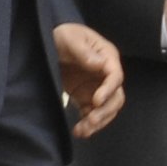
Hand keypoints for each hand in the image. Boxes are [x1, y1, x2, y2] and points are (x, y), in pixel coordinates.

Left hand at [54, 23, 124, 137]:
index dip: (109, 90)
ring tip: (83, 130)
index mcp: (107, 58)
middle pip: (115, 97)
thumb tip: (99, 65)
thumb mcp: (71, 39)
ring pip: (106, 109)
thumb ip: (84, 52)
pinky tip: (80, 130)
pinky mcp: (85, 97)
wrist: (51, 41)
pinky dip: (88, 124)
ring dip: (98, 122)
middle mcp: (106, 75)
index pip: (115, 77)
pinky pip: (92, 113)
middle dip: (105, 111)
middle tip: (90, 120)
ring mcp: (97, 87)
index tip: (96, 101)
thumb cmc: (63, 34)